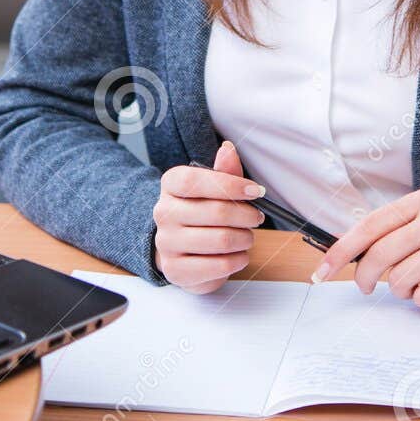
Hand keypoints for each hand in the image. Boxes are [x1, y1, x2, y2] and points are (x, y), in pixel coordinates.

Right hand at [152, 140, 265, 293]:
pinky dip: (238, 260)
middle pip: (216, 212)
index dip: (231, 185)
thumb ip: (224, 171)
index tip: (256, 191)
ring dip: (245, 239)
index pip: (196, 181)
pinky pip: (219, 266)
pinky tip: (238, 255)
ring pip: (221, 240)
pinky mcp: (176, 270)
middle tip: (256, 218)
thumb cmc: (201, 212)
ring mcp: (166, 243)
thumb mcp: (214, 187)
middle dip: (247, 216)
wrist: (180, 247)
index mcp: (171, 185)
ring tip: (246, 237)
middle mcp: (163, 213)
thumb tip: (227, 150)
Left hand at [310, 186, 419, 307]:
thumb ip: (391, 234)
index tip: (321, 272)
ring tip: (419, 282)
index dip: (341, 251)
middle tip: (367, 287)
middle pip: (381, 254)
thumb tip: (343, 256)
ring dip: (402, 289)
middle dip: (366, 277)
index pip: (370, 225)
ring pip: (401, 279)